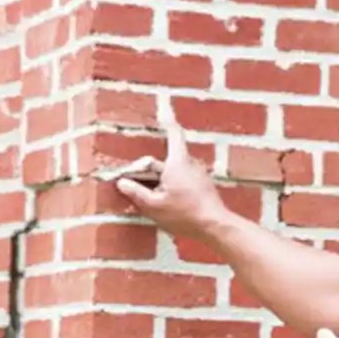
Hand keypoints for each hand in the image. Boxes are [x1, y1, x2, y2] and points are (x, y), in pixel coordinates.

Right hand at [113, 121, 233, 241]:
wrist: (216, 227)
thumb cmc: (185, 214)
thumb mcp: (154, 206)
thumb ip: (136, 193)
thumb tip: (122, 183)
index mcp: (178, 162)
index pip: (174, 133)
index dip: (167, 120)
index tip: (164, 110)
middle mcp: (191, 164)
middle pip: (167, 160)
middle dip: (151, 170)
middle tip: (134, 182)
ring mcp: (199, 176)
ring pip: (174, 173)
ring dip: (162, 182)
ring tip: (153, 201)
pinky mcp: (204, 188)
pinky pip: (183, 182)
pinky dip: (173, 189)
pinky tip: (168, 207)